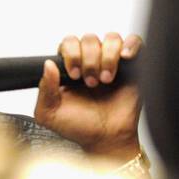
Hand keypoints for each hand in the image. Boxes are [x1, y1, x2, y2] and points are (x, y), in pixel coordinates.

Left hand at [35, 33, 142, 161]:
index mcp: (69, 68)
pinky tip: (124, 59)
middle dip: (89, 60)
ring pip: (111, 38)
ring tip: (105, 80)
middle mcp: (90, 61)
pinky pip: (134, 42)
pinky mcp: (133, 66)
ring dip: (107, 57)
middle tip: (90, 82)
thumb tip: (47, 64)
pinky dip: (130, 45)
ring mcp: (112, 62)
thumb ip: (44, 89)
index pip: (68, 43)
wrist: (106, 139)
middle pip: (89, 39)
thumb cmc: (79, 127)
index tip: (72, 74)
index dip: (70, 54)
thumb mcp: (50, 113)